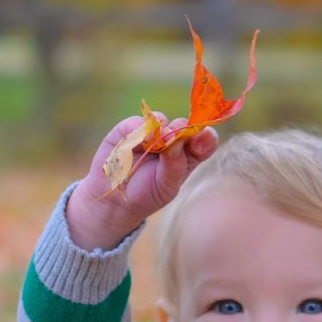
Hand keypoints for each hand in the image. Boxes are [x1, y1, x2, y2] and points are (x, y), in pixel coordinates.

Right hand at [67, 115, 218, 250]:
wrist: (115, 200)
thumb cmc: (146, 194)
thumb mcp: (166, 185)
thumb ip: (175, 163)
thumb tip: (173, 137)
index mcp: (189, 155)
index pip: (205, 140)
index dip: (205, 137)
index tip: (200, 141)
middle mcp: (172, 140)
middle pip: (184, 126)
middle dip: (182, 129)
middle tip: (176, 135)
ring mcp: (151, 133)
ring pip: (161, 121)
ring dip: (159, 129)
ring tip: (152, 143)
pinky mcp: (129, 130)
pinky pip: (137, 122)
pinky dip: (139, 129)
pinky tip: (138, 141)